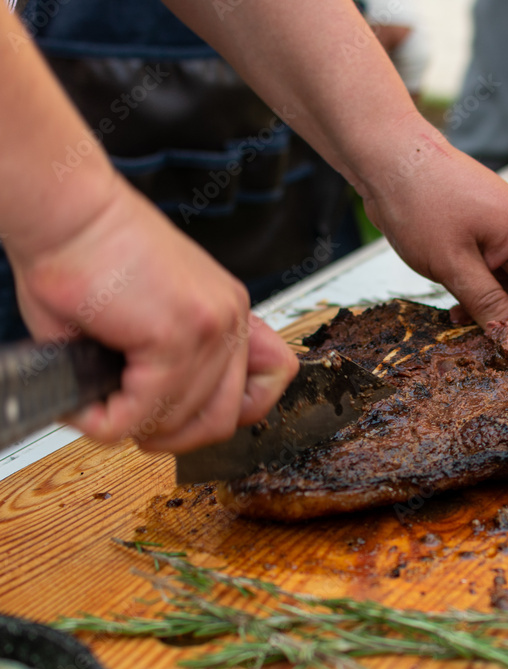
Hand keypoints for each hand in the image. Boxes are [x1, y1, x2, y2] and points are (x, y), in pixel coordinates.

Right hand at [7, 177, 297, 452]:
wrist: (65, 211)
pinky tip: (86, 403)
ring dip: (133, 428)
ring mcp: (210, 328)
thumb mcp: (147, 315)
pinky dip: (106, 421)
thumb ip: (174, 363)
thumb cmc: (88, 257)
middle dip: (173, 437)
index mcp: (227, 313)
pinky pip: (143, 413)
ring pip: (181, 422)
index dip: (216, 418)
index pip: (262, 389)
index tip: (175, 422)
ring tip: (99, 406)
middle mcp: (229, 319)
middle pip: (225, 419)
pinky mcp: (175, 336)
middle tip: (131, 425)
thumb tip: (168, 420)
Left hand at [360, 129, 507, 339]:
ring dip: (495, 312)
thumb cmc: (421, 199)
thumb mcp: (454, 263)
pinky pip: (498, 281)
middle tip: (480, 336)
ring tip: (461, 319)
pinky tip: (457, 307)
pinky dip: (482, 299)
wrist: (393, 162)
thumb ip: (489, 303)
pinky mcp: (487, 244)